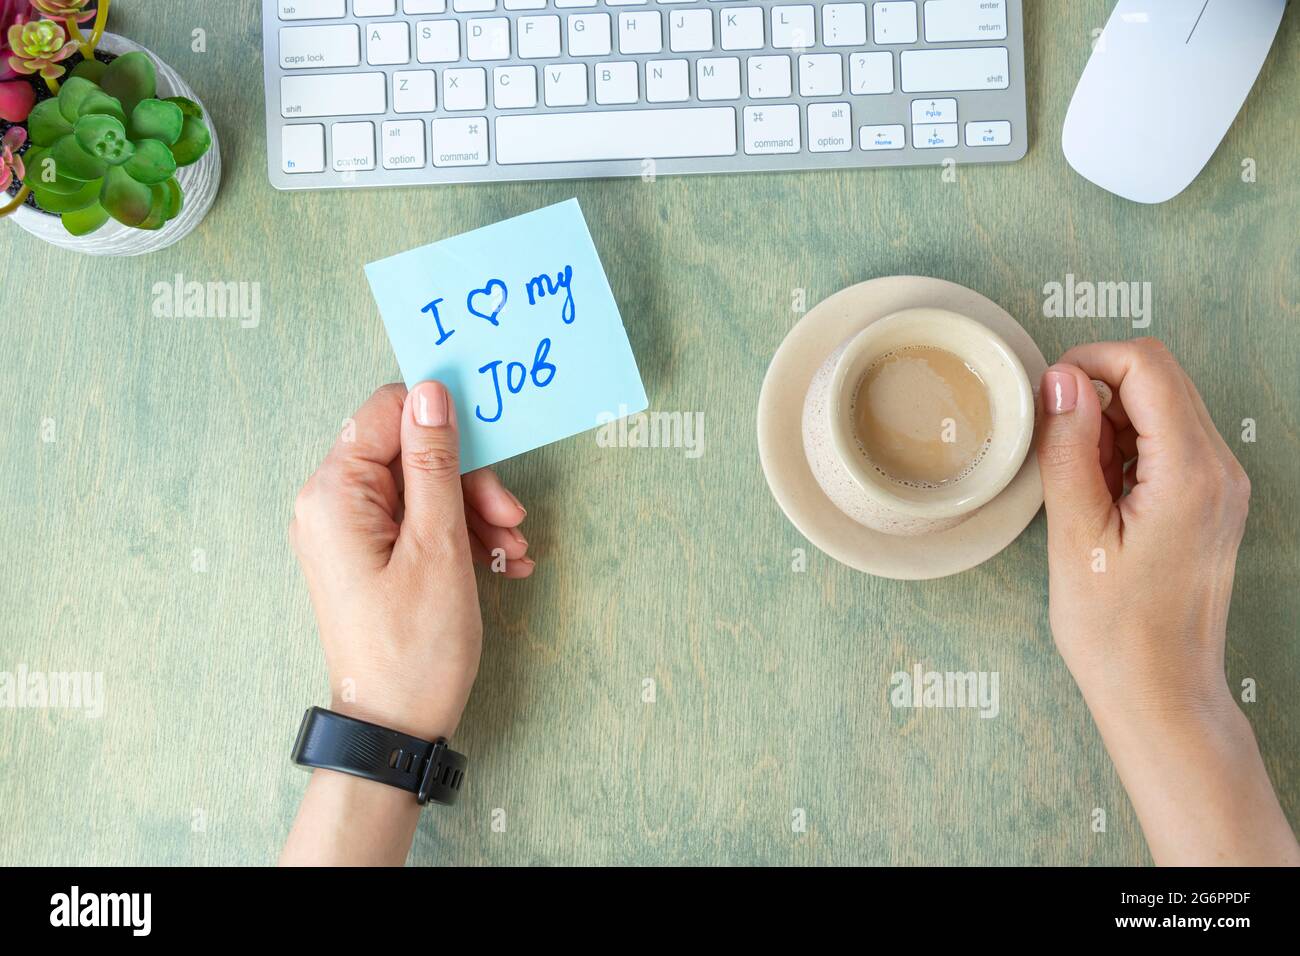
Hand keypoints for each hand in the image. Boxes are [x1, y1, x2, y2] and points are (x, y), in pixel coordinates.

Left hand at [289, 380, 532, 741]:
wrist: (394, 726)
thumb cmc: (414, 645)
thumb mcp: (438, 545)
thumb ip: (435, 462)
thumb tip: (431, 391)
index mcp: (335, 494)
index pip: (386, 412)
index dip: (443, 422)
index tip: (492, 447)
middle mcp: (330, 505)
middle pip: (408, 452)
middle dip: (468, 478)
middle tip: (510, 519)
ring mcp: (347, 533)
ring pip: (420, 488)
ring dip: (473, 511)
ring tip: (514, 550)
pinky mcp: (366, 556)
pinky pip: (416, 522)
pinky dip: (459, 534)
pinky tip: (501, 561)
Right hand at [1038, 338, 1297, 864]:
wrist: (1160, 691)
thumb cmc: (1116, 630)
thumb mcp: (1075, 536)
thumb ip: (1069, 449)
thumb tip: (1061, 380)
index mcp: (1191, 473)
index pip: (1147, 366)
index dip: (1088, 363)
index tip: (1046, 396)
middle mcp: (1220, 469)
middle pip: (1160, 377)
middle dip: (1096, 389)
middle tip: (1054, 442)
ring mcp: (1220, 484)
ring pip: (1162, 405)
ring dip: (1109, 421)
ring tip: (1077, 483)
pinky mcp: (1209, 500)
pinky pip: (1167, 441)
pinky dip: (1125, 448)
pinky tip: (1098, 494)